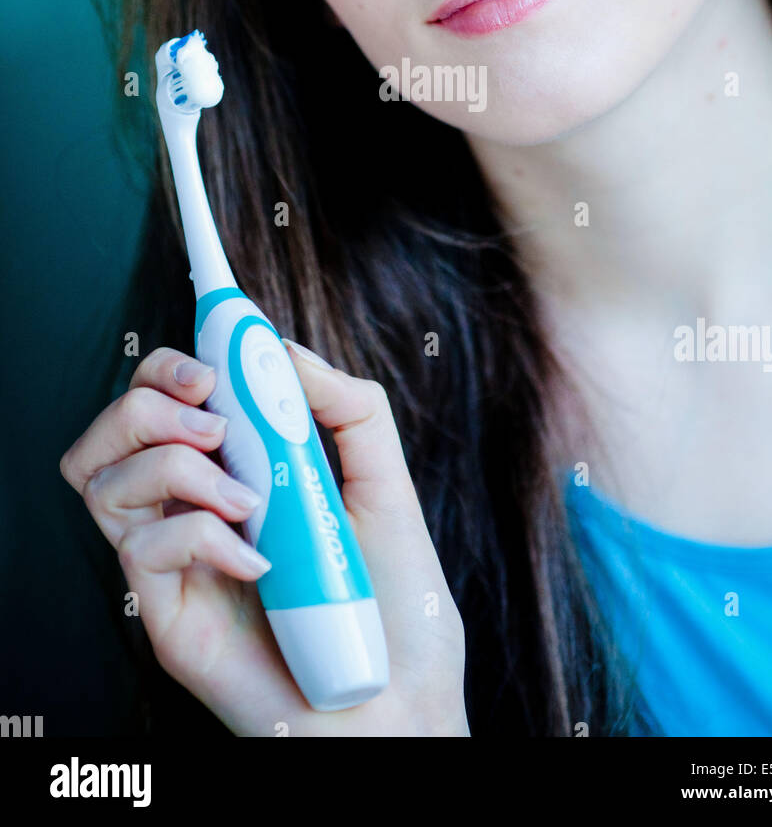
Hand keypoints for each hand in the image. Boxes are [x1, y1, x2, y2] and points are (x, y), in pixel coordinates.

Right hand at [60, 342, 469, 736]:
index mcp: (238, 476)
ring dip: (171, 461)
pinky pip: (143, 548)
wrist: (398, 702)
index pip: (171, 402)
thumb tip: (287, 353)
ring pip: (102, 479)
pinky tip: (257, 561)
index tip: (212, 340)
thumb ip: (349, 410)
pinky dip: (201, 537)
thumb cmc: (393, 605)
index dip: (173, 362)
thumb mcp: (385, 487)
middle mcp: (194, 513)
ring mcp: (173, 565)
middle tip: (215, 412)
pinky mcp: (165, 617)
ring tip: (243, 492)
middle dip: (153, 397)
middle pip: (113, 430)